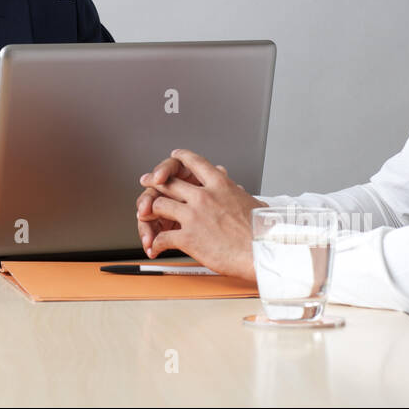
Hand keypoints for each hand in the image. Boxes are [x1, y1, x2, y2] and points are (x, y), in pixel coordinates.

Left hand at [136, 148, 262, 278]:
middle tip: (147, 181)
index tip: (175, 155)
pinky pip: (163, 236)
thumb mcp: (253, 203)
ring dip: (150, 211)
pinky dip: (155, 242)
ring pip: (160, 205)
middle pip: (170, 182)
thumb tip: (239, 192)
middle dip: (154, 180)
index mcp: (220, 186)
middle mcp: (204, 196)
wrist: (263, 252)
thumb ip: (239, 194)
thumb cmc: (263, 233)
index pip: (195, 163)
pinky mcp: (187, 237)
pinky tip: (155, 246)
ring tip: (145, 215)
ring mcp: (193, 215)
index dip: (181, 158)